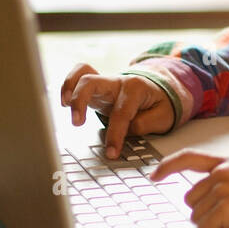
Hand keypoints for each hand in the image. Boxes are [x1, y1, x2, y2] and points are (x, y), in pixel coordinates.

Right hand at [60, 63, 174, 157]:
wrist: (160, 89)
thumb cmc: (161, 103)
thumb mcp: (163, 117)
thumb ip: (145, 124)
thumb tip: (125, 131)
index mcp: (136, 89)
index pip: (121, 113)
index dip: (115, 135)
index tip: (111, 153)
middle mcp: (118, 82)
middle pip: (92, 82)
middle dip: (80, 101)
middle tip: (76, 124)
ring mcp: (106, 82)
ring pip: (82, 74)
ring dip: (69, 88)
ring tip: (64, 106)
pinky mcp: (97, 87)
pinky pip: (79, 74)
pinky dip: (69, 84)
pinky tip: (65, 101)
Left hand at [150, 151, 228, 227]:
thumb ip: (222, 183)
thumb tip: (198, 201)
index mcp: (227, 163)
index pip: (190, 157)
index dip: (169, 166)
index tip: (154, 175)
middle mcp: (222, 173)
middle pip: (190, 199)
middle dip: (205, 212)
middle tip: (228, 215)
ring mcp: (222, 189)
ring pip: (197, 217)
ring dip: (213, 225)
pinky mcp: (224, 206)